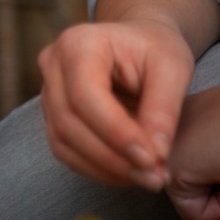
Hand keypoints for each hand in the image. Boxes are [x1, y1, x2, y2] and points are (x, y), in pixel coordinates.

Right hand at [39, 18, 194, 189]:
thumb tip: (156, 155)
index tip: (151, 159)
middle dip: (111, 156)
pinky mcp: (52, 114)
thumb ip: (164, 109)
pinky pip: (65, 149)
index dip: (115, 132)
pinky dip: (96, 168)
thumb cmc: (154, 48)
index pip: (85, 94)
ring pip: (62, 140)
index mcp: (78, 43)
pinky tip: (127, 173)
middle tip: (154, 177)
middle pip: (68, 121)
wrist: (137, 42)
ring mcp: (47, 91)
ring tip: (146, 177)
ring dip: (104, 167)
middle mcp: (52, 65)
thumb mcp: (173, 67)